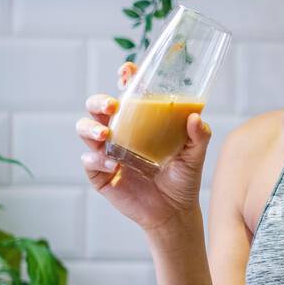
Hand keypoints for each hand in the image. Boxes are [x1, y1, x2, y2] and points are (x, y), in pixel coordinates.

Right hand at [76, 59, 212, 235]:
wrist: (175, 212)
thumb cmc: (183, 179)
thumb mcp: (194, 156)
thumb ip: (198, 136)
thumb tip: (195, 118)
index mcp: (140, 122)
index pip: (127, 93)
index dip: (125, 79)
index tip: (127, 71)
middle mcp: (120, 132)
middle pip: (98, 108)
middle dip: (99, 102)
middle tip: (112, 106)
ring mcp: (107, 152)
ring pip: (85, 130)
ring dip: (90, 128)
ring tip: (105, 134)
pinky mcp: (101, 174)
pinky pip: (89, 161)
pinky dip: (97, 159)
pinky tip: (114, 164)